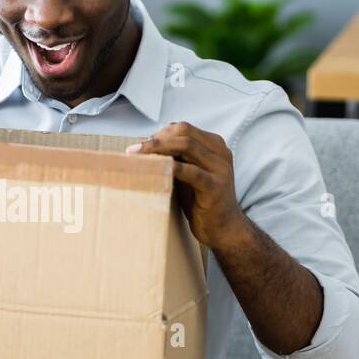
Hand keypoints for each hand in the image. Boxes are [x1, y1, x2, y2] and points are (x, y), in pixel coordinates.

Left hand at [126, 121, 246, 249]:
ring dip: (158, 148)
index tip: (141, 144)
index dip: (160, 133)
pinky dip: (171, 167)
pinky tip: (155, 170)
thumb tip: (147, 145)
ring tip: (137, 156)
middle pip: (184, 132)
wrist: (224, 229)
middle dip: (156, 138)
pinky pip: (190, 171)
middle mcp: (220, 152)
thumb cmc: (202, 201)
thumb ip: (177, 158)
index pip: (184, 128)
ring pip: (186, 146)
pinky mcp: (216, 186)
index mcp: (215, 145)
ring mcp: (220, 168)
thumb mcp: (190, 174)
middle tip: (133, 150)